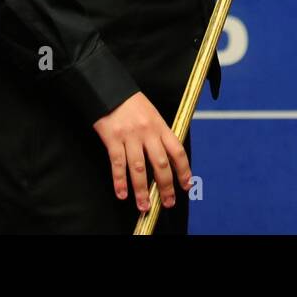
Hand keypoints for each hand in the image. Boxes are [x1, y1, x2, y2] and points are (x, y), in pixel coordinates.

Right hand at [92, 92, 190, 211]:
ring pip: (139, 168)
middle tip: (167, 202)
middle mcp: (147, 132)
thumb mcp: (152, 115)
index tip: (186, 185)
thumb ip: (159, 135)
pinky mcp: (112, 139)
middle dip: (165, 186)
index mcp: (160, 126)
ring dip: (142, 190)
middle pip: (160, 164)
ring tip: (144, 206)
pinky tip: (122, 194)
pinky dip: (119, 181)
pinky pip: (117, 164)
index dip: (184, 170)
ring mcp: (130, 137)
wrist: (110, 90)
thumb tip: (168, 160)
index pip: (177, 151)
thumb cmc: (132, 104)